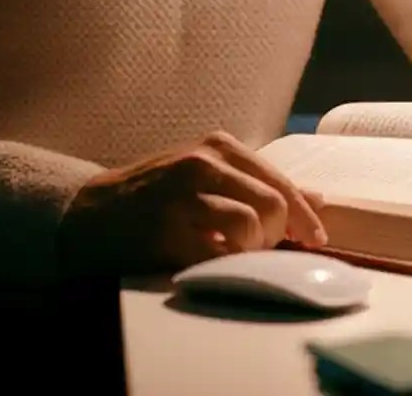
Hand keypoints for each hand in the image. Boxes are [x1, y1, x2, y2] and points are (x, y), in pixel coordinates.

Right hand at [57, 131, 327, 275]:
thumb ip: (260, 185)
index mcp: (218, 146)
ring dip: (251, 249)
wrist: (91, 213)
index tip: (316, 238)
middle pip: (271, 204)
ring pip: (250, 224)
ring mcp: (182, 196)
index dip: (304, 214)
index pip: (278, 181)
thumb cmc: (158, 196)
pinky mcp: (165, 231)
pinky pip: (218, 254)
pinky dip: (227, 264)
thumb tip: (320, 200)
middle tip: (259, 247)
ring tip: (232, 252)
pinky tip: (214, 262)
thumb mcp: (209, 176)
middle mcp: (202, 163)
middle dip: (275, 234)